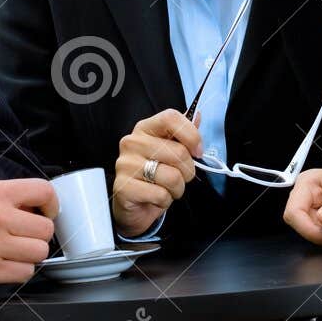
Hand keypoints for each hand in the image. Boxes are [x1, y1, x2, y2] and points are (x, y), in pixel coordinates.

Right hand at [0, 177, 56, 291]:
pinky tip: (5, 266)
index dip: (51, 204)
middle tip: (26, 237)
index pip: (42, 191)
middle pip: (45, 229)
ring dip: (30, 254)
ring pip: (39, 252)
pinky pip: (23, 273)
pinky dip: (19, 271)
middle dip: (38, 234)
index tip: (47, 212)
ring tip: (14, 252)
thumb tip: (27, 207)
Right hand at [112, 108, 201, 236]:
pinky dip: (165, 201)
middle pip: (178, 152)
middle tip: (179, 177)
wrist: (136, 205)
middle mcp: (132, 142)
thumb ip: (183, 133)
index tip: (198, 152)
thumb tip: (197, 115)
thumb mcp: (171, 151)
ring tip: (167, 188)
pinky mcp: (123, 187)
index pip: (171, 118)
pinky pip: (161, 194)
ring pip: (172, 176)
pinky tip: (155, 198)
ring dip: (177, 188)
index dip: (191, 135)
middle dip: (188, 171)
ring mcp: (125, 164)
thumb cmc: (155, 175)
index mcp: (144, 128)